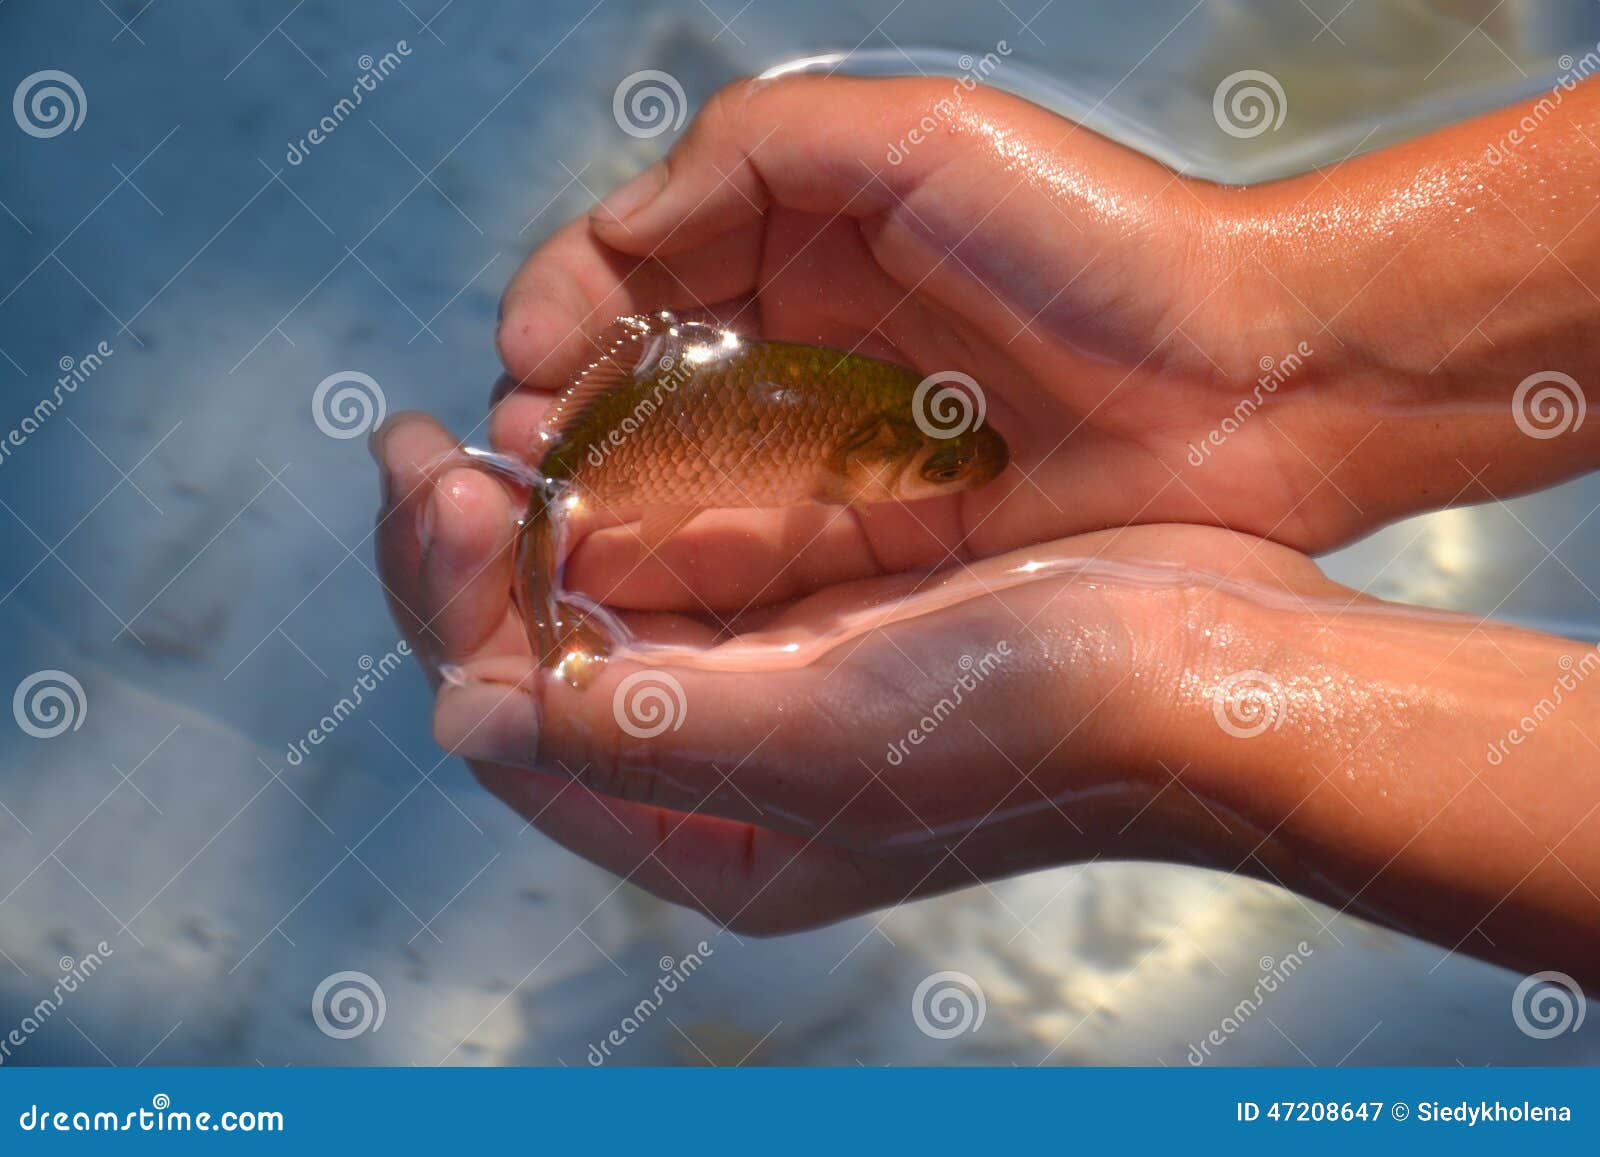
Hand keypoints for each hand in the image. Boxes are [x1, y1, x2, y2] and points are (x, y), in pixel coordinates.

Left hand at [374, 410, 1599, 984]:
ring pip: (617, 610)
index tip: (434, 487)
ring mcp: (785, 700)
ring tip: (499, 427)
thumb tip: (462, 718)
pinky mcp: (837, 626)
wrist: (1219, 669)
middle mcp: (733, 781)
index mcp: (715, 837)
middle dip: (478, 561)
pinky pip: (701, 565)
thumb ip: (636, 728)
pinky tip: (615, 438)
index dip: (452, 611)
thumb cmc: (1037, 722)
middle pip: (550, 669)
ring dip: (552, 519)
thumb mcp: (821, 736)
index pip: (524, 732)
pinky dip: (645, 502)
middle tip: (426, 444)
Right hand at [491, 73, 1599, 603]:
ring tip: (534, 546)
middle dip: (556, 443)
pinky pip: (759, 564)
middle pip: (636, 404)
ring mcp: (835, 457)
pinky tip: (627, 595)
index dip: (559, 328)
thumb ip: (749, 156)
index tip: (526, 374)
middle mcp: (799, 356)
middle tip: (500, 483)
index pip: (628, 286)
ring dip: (602, 520)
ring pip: (682, 493)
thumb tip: (609, 249)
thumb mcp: (916, 140)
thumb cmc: (1101, 243)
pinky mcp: (878, 546)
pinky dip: (688, 578)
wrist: (1256, 382)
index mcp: (793, 248)